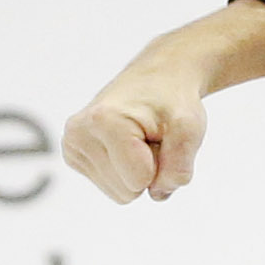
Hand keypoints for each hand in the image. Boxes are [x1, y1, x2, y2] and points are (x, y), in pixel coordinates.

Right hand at [63, 0, 264, 203]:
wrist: (161, 71)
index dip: (163, 166)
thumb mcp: (191, 126)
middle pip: (129, 193)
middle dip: (150, 170)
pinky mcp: (74, 151)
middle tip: (155, 136)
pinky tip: (131, 142)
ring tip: (144, 137)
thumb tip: (161, 190)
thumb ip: (180, 161)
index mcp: (103, 123)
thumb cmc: (177, 97)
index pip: (140, 183)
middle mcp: (79, 132)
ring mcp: (73, 143)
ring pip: (121, 194)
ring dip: (141, 170)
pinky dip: (127, 170)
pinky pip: (111, 187)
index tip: (164, 135)